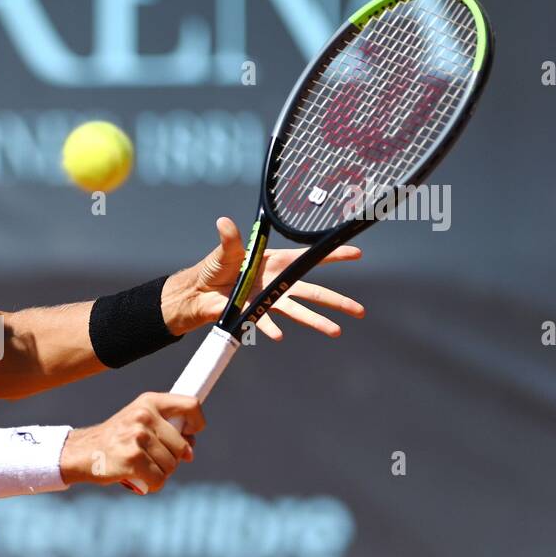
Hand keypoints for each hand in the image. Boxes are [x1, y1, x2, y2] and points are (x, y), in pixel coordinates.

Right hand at [61, 393, 204, 492]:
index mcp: (148, 402)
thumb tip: (190, 447)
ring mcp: (137, 438)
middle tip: (154, 459)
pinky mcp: (133, 460)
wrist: (81, 453)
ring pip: (172, 465)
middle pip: (182, 445)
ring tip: (142, 467)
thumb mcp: (138, 421)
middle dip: (173, 458)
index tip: (191, 434)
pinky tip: (140, 479)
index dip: (197, 422)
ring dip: (161, 472)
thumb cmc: (114, 440)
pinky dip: (153, 484)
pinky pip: (160, 479)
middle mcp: (143, 416)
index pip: (190, 405)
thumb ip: (165, 428)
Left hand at [162, 217, 365, 339]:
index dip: (332, 256)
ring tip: (336, 331)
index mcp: (276, 262)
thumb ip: (229, 238)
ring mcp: (268, 300)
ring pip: (298, 312)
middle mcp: (277, 282)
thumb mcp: (225, 251)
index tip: (356, 254)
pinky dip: (270, 328)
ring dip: (317, 321)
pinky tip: (279, 335)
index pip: (308, 258)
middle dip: (336, 301)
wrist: (198, 292)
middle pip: (313, 291)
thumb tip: (223, 221)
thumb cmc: (214, 268)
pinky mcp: (254, 313)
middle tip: (358, 310)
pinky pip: (265, 322)